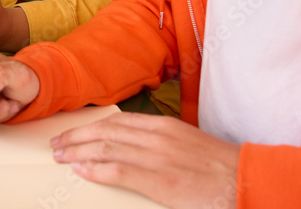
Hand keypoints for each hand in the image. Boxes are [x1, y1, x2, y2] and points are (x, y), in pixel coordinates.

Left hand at [51, 113, 240, 208]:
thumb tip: (135, 148)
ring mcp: (156, 156)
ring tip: (60, 156)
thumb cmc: (218, 167)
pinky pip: (119, 171)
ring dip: (78, 152)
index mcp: (163, 126)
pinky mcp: (159, 179)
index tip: (73, 133)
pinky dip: (96, 169)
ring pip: (106, 148)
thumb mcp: (187, 144)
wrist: (244, 179)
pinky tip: (81, 170)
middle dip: (76, 138)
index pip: (117, 121)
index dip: (90, 127)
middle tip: (56, 144)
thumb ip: (161, 142)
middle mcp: (156, 136)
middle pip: (105, 132)